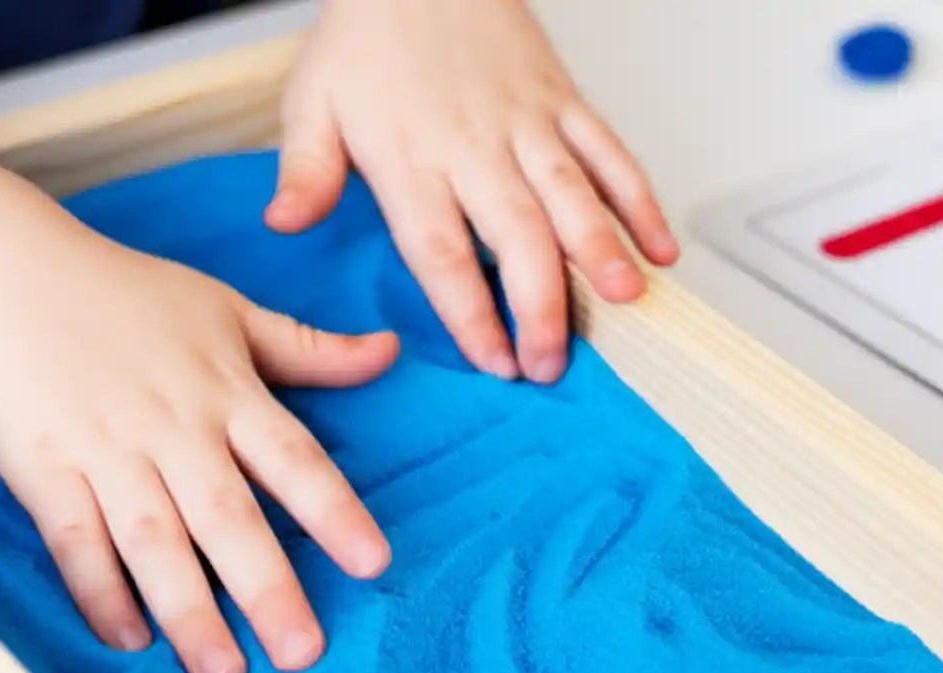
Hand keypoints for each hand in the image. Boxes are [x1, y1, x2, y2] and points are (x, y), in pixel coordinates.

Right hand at [0, 237, 398, 672]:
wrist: (10, 277)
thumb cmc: (129, 295)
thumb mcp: (229, 310)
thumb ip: (309, 348)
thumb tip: (390, 352)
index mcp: (226, 391)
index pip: (293, 459)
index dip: (335, 512)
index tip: (373, 563)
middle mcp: (173, 427)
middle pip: (228, 516)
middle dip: (266, 586)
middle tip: (301, 650)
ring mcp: (106, 449)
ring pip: (154, 540)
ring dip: (188, 609)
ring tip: (222, 669)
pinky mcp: (44, 467)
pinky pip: (75, 539)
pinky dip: (99, 589)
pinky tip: (128, 637)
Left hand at [266, 0, 678, 383]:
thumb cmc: (367, 39)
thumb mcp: (313, 101)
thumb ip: (305, 170)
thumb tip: (283, 225)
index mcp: (410, 158)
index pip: (442, 251)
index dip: (471, 313)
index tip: (493, 363)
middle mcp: (475, 147)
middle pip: (516, 235)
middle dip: (539, 305)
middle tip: (554, 363)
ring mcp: (528, 123)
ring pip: (572, 194)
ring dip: (601, 250)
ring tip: (625, 301)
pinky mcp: (564, 101)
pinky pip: (610, 152)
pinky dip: (639, 199)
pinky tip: (660, 249)